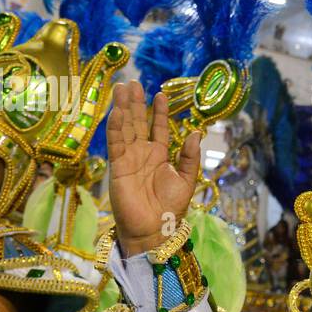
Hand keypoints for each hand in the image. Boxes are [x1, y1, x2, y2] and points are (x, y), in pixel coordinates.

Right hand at [106, 81, 200, 255]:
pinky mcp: (117, 167)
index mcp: (160, 156)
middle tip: (132, 82)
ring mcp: (128, 159)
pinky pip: (116, 144)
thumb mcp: (187, 180)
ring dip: (123, 108)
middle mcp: (142, 154)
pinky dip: (116, 128)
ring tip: (122, 88)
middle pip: (137, 122)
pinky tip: (117, 112)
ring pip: (125, 128)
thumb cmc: (170, 208)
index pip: (158, 128)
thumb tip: (196, 133)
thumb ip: (190, 157)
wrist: (155, 229)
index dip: (159, 112)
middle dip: (135, 103)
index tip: (160, 93)